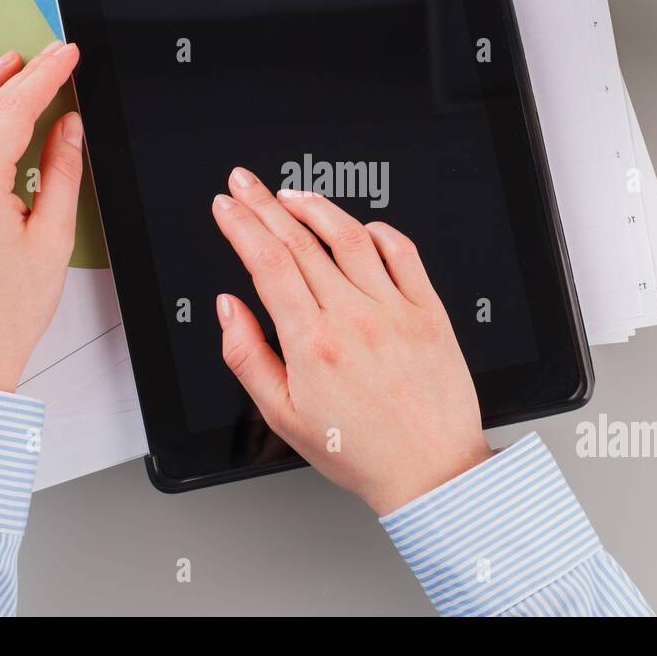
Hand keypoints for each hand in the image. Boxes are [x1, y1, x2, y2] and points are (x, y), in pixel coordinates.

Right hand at [212, 167, 492, 514]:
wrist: (430, 473)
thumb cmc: (359, 451)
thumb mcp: (283, 416)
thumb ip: (247, 356)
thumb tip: (229, 308)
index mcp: (313, 343)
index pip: (267, 263)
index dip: (241, 226)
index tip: (226, 206)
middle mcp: (354, 318)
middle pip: (300, 241)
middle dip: (264, 204)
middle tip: (244, 182)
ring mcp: (395, 310)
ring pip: (350, 236)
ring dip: (315, 207)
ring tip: (291, 194)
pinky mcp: (430, 312)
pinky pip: (403, 253)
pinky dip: (378, 231)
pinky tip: (360, 226)